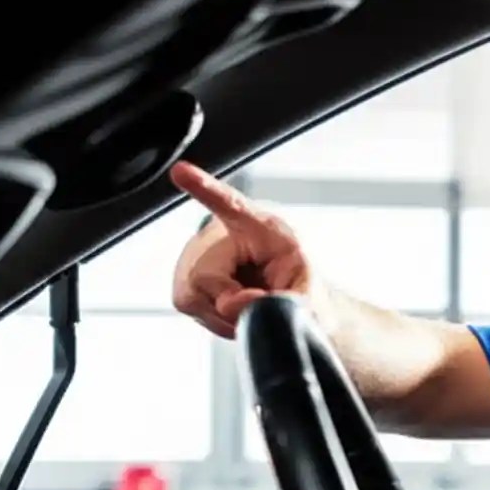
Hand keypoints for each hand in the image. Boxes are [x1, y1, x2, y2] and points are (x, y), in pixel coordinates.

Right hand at [169, 160, 318, 337]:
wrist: (287, 301)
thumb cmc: (298, 287)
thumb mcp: (307, 295)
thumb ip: (282, 301)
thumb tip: (233, 304)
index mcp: (261, 226)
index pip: (232, 205)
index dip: (205, 188)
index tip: (182, 171)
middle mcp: (222, 234)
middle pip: (205, 274)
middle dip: (230, 300)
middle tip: (256, 299)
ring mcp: (197, 257)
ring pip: (193, 294)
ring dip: (224, 312)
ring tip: (247, 299)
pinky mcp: (185, 280)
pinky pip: (191, 306)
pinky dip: (216, 318)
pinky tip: (232, 308)